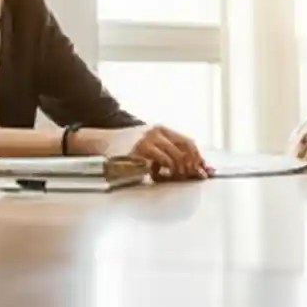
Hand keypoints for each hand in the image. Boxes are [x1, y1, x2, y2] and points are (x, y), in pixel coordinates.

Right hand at [85, 125, 210, 180]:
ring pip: (174, 157)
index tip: (202, 169)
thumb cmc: (127, 146)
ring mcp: (148, 140)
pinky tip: (157, 175)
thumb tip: (190, 165)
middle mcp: (156, 132)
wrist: (103, 142)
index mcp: (161, 129)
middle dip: (190, 166)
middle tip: (189, 177)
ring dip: (177, 171)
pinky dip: (163, 171)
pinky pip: (159, 162)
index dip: (197, 156)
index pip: (187, 141)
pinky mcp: (139, 150)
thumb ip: (166, 150)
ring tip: (172, 177)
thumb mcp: (148, 142)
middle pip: (184, 149)